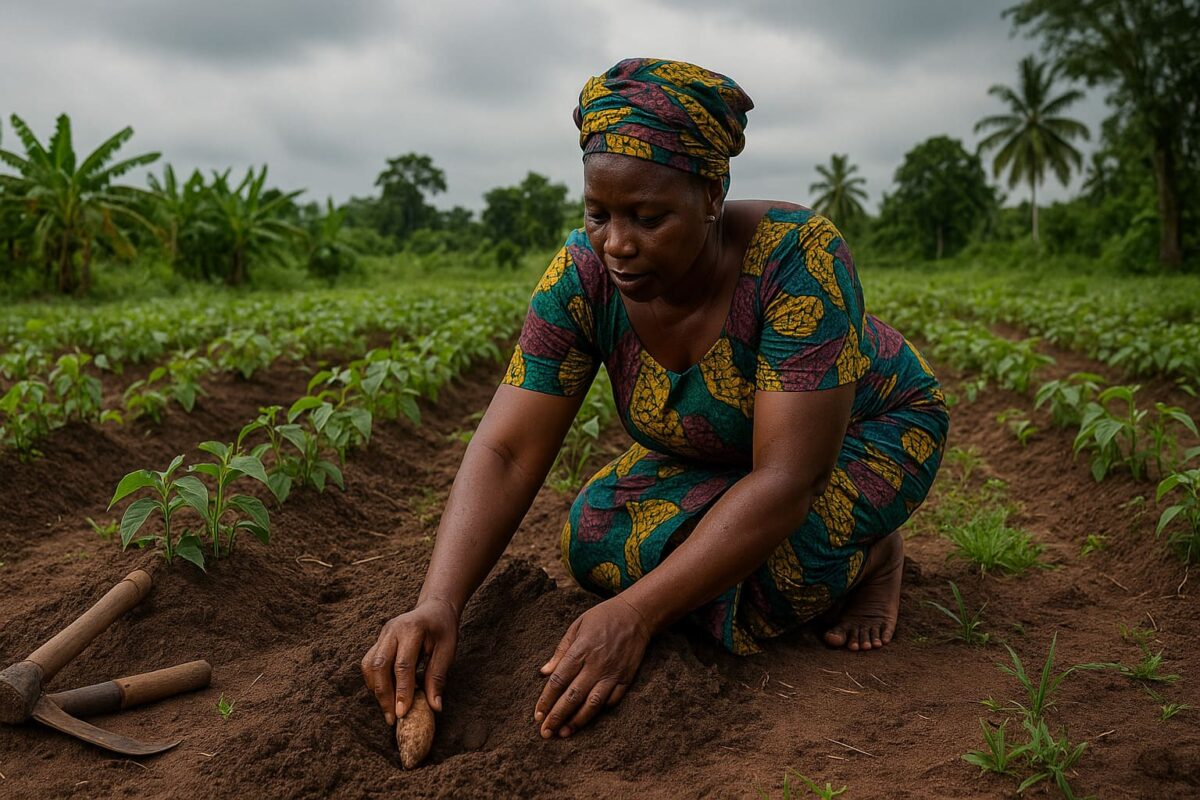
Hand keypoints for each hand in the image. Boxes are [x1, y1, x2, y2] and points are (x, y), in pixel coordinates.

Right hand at [361, 597, 458, 724]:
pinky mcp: (378, 641)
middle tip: (392, 718)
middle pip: (379, 666)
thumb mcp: (448, 650)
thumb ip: (438, 677)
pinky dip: (374, 681)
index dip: (402, 691)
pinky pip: (369, 663)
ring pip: (369, 665)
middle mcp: (392, 630)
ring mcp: (382, 634)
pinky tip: (385, 694)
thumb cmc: (443, 629)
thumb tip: (435, 707)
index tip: (402, 714)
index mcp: (412, 629)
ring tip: (388, 709)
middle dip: (384, 695)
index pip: (403, 665)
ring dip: (376, 690)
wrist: (434, 608)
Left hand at [534, 595, 650, 738]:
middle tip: (545, 733)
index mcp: (580, 650)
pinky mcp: (626, 678)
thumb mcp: (577, 626)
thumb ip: (560, 651)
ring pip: (592, 704)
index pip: (558, 681)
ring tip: (564, 733)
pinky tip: (588, 719)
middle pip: (572, 697)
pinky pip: (612, 700)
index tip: (537, 715)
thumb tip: (543, 672)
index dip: (546, 700)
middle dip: (556, 717)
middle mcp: (595, 665)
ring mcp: (612, 673)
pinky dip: (600, 711)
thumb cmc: (602, 618)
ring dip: (577, 721)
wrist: (636, 614)